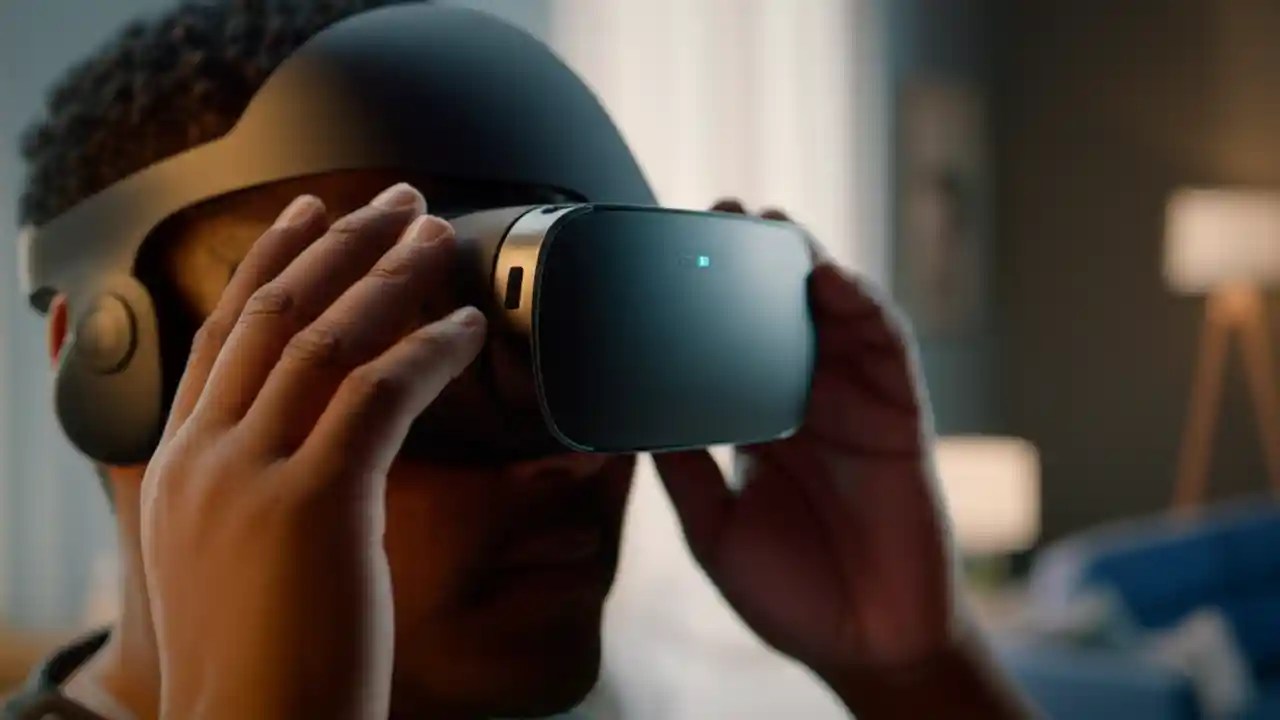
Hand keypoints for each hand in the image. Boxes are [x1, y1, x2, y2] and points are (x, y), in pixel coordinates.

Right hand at [140, 184, 485, 718]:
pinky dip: (426, 351)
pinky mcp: (312, 505)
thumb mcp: (220, 560)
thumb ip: (242, 490)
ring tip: (437, 234)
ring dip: (387, 276)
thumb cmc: (257, 662)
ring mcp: (249, 477)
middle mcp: (202, 458)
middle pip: (270, 313)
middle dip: (337, 244)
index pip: (222, 334)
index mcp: (178, 466)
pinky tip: (464, 328)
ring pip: (322, 338)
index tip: (308, 215)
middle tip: (394, 198)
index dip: (269, 263)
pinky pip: (377, 393)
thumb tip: (299, 449)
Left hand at [655, 201, 1030, 717]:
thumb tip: (626, 419)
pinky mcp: (900, 415)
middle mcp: (809, 402)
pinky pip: (885, 347)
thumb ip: (682, 470)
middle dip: (754, 260)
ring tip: (766, 223)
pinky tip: (828, 275)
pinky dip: (860, 305)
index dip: (709, 301)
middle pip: (784, 312)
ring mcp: (856, 404)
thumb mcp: (713, 528)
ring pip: (834, 314)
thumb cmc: (794, 593)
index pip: (734, 344)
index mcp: (761, 424)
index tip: (670, 258)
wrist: (866, 644)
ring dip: (805, 263)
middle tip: (714, 214)